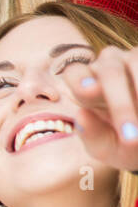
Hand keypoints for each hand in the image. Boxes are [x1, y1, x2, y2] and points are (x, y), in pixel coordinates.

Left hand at [62, 45, 137, 172]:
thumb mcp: (107, 148)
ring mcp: (132, 58)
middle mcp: (107, 66)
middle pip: (109, 73)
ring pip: (134, 62)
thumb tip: (81, 115)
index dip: (80, 80)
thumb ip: (92, 135)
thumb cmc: (123, 144)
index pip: (75, 74)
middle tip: (131, 137)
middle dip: (121, 104)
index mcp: (86, 86)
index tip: (88, 92)